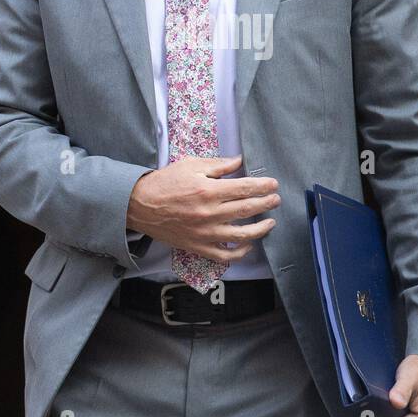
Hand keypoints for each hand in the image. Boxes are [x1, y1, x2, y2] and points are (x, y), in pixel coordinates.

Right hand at [126, 155, 279, 262]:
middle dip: (266, 203)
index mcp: (208, 190)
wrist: (140, 206)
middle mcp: (210, 213)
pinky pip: (225, 254)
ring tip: (270, 222)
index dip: (263, 186)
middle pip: (248, 209)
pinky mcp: (199, 246)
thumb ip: (218, 165)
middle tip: (276, 199)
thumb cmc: (165, 183)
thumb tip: (239, 162)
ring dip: (261, 228)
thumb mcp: (191, 165)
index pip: (245, 188)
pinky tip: (249, 244)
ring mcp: (205, 233)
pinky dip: (240, 251)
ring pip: (242, 235)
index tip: (273, 184)